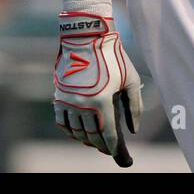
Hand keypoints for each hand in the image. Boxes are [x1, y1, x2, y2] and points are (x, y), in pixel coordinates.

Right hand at [53, 12, 142, 165]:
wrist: (87, 36)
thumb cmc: (113, 56)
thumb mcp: (131, 79)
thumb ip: (134, 106)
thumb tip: (133, 130)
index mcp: (102, 100)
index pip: (108, 135)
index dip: (115, 149)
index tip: (121, 157)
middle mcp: (83, 104)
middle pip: (92, 136)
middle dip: (102, 146)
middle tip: (109, 150)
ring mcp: (68, 101)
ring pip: (77, 132)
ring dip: (87, 140)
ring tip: (97, 141)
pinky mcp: (59, 96)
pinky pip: (63, 122)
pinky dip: (71, 131)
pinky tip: (80, 131)